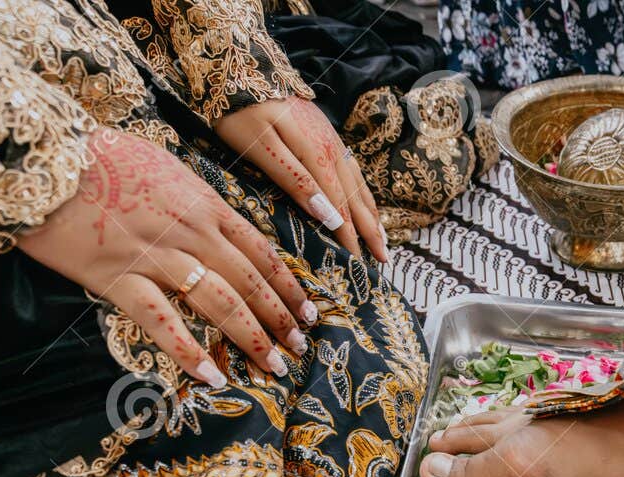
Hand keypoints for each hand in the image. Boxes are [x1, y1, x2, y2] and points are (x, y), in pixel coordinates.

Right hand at [17, 129, 315, 386]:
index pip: (261, 251)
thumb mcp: (160, 166)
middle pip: (250, 282)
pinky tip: (214, 379)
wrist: (40, 156)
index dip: (289, 286)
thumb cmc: (96, 156)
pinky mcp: (119, 278)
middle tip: (302, 348)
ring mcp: (157, 257)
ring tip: (275, 367)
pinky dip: (191, 354)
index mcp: (203, 204)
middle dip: (282, 319)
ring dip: (254, 339)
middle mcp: (191, 233)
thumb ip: (191, 198)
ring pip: (221, 304)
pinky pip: (164, 323)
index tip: (309, 312)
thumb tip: (213, 218)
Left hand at [214, 96, 388, 262]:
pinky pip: (352, 170)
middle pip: (355, 199)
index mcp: (316, 157)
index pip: (338, 207)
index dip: (350, 237)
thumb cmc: (241, 112)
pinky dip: (363, 192)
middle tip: (384, 261)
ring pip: (358, 185)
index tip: (359, 263)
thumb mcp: (261, 149)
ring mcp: (330, 141)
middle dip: (370, 231)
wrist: (240, 66)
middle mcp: (330, 150)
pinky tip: (365, 201)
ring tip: (383, 237)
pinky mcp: (325, 134)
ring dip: (372, 213)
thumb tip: (327, 214)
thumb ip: (295, 180)